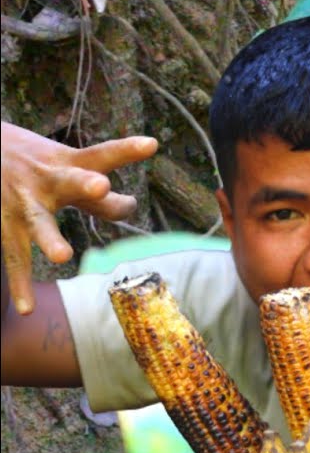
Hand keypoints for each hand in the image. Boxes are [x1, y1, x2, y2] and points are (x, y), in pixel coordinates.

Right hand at [1, 123, 156, 314]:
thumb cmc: (38, 164)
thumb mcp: (67, 168)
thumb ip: (97, 195)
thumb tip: (129, 208)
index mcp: (70, 162)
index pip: (104, 154)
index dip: (127, 150)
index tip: (152, 144)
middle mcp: (50, 181)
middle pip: (71, 181)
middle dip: (86, 184)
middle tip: (101, 186)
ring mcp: (26, 205)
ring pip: (40, 223)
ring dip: (51, 239)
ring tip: (63, 256)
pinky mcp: (6, 226)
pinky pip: (15, 257)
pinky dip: (20, 284)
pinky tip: (28, 309)